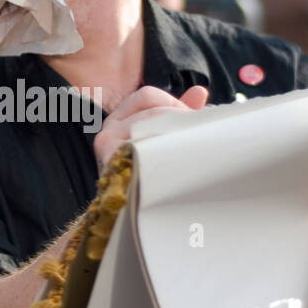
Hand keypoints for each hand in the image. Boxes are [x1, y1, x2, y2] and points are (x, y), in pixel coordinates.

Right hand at [93, 84, 208, 171]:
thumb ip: (177, 114)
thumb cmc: (147, 176)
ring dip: (174, 131)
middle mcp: (108, 129)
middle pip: (150, 105)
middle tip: (193, 136)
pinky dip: (163, 147)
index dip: (172, 104)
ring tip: (186, 149)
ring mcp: (108, 144)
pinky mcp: (113, 159)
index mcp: (118, 120)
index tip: (188, 120)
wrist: (127, 215)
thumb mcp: (160, 139)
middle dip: (177, 116)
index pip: (147, 95)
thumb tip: (199, 92)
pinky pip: (144, 141)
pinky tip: (174, 160)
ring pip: (150, 121)